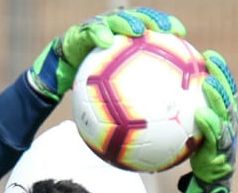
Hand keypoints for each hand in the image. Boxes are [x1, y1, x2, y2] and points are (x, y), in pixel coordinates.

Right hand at [27, 8, 186, 101]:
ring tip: (136, 31)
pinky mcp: (76, 34)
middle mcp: (111, 31)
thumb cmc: (85, 91)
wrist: (55, 79)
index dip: (165, 25)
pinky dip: (97, 35)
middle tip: (163, 29)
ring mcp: (94, 30)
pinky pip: (88, 32)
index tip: (181, 33)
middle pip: (136, 18)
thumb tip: (154, 128)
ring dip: (126, 23)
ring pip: (113, 19)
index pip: (149, 28)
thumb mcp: (109, 99)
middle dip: (150, 19)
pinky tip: (104, 41)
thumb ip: (130, 105)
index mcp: (124, 42)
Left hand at [178, 50, 237, 192]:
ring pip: (227, 120)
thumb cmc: (182, 190)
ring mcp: (226, 153)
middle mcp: (226, 141)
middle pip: (229, 104)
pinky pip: (217, 143)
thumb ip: (165, 143)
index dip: (218, 78)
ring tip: (209, 81)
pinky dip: (210, 127)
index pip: (221, 101)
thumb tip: (137, 124)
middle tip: (211, 60)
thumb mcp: (171, 160)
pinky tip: (202, 115)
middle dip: (224, 80)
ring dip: (220, 99)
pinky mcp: (222, 166)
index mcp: (217, 137)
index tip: (206, 57)